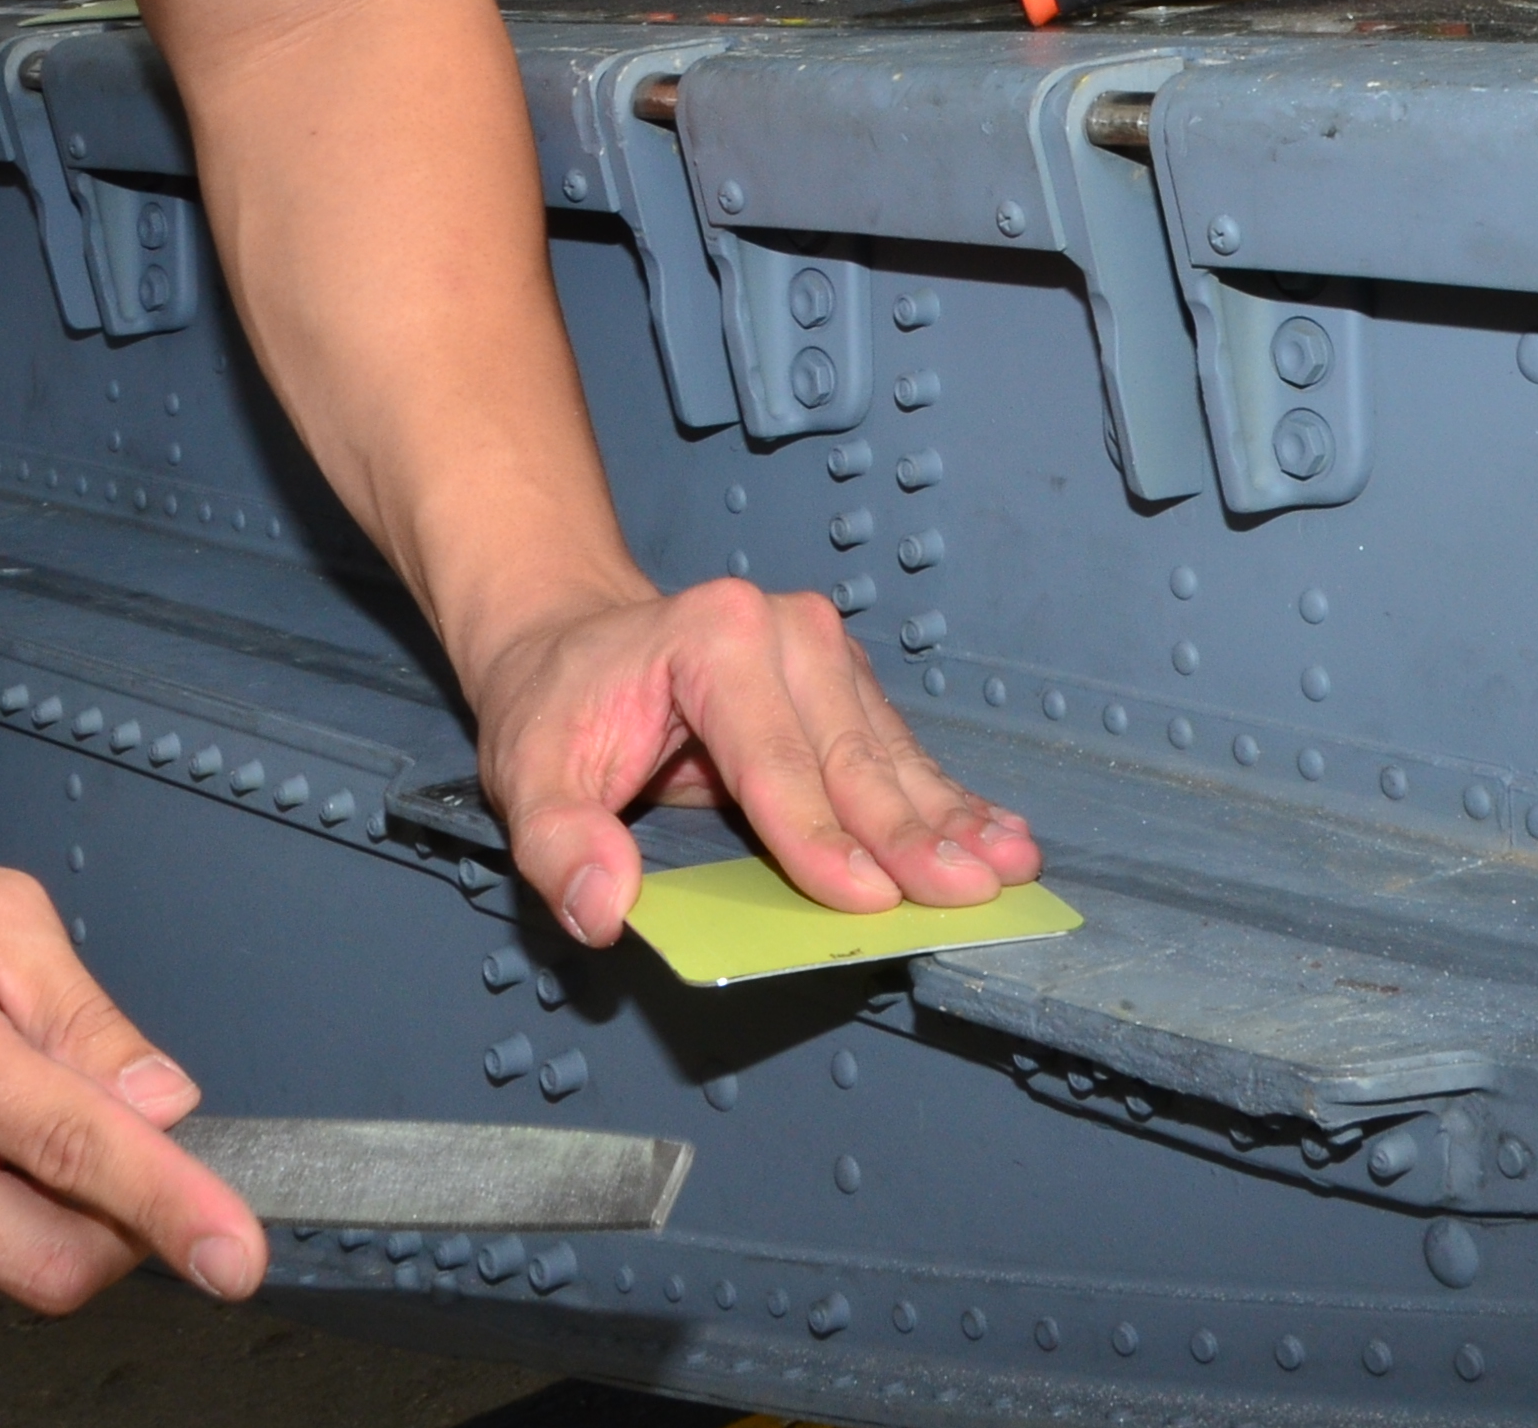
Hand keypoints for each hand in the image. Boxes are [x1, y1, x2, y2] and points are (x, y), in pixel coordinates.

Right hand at [0, 809, 267, 1311]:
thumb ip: (85, 1019)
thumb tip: (164, 1104)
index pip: (73, 1154)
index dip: (170, 1209)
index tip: (236, 1257)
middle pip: (50, 1260)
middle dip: (126, 1222)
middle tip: (124, 1136)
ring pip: (11, 1273)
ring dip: (54, 1213)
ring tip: (1, 1103)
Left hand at [462, 577, 1042, 951]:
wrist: (572, 641)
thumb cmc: (557, 709)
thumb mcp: (527, 777)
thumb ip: (559, 844)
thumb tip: (603, 909)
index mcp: (712, 639)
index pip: (773, 761)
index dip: (819, 837)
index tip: (868, 898)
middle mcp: (784, 629)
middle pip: (851, 755)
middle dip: (911, 832)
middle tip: (967, 892)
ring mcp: (824, 649)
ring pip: (891, 753)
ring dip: (951, 817)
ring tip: (1010, 867)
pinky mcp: (846, 681)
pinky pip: (899, 750)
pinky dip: (946, 799)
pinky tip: (998, 834)